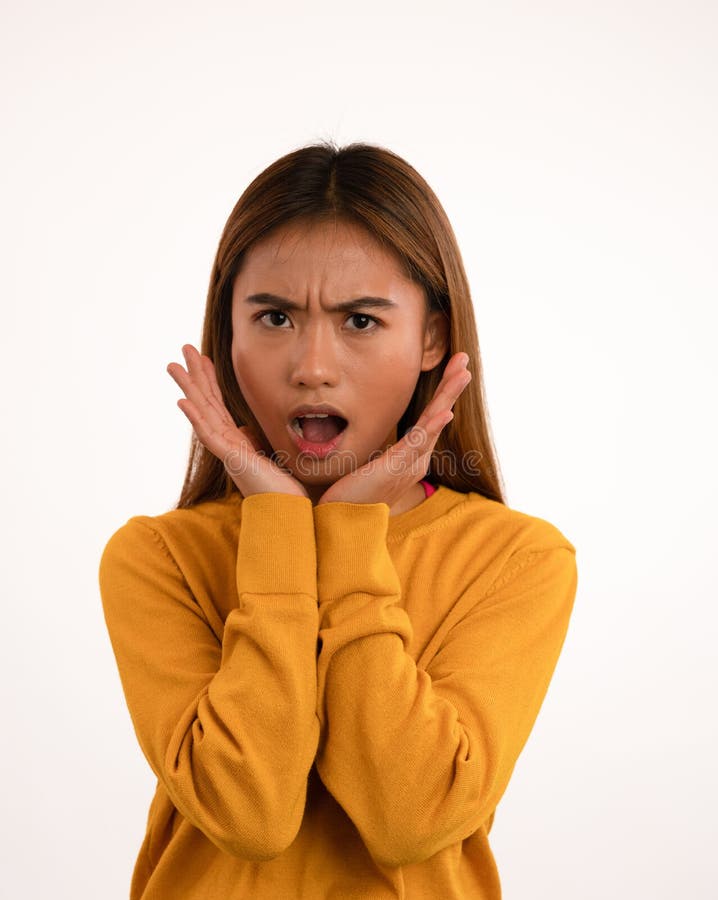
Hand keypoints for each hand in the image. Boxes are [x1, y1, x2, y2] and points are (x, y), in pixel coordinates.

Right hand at [167, 344, 308, 499]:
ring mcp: (227, 452)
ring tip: (173, 366)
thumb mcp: (270, 457)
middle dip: (195, 376)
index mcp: (236, 442)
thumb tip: (244, 429)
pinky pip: (210, 434)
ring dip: (188, 389)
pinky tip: (182, 401)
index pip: (219, 405)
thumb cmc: (283, 491)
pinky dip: (196, 417)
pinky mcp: (231, 459)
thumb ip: (254, 442)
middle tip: (183, 350)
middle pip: (206, 403)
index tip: (203, 359)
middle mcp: (227, 444)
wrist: (288, 514)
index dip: (210, 381)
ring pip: (202, 413)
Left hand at [316, 352, 471, 506]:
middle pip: (439, 415)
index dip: (443, 392)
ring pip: (434, 423)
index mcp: (412, 456)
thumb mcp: (372, 467)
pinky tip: (444, 412)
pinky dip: (432, 427)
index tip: (452, 368)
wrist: (344, 523)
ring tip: (461, 374)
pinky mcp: (396, 469)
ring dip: (448, 397)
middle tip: (464, 359)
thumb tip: (378, 438)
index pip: (431, 417)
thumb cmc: (355, 497)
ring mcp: (409, 464)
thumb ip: (382, 453)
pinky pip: (417, 444)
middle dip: (451, 385)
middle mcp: (417, 459)